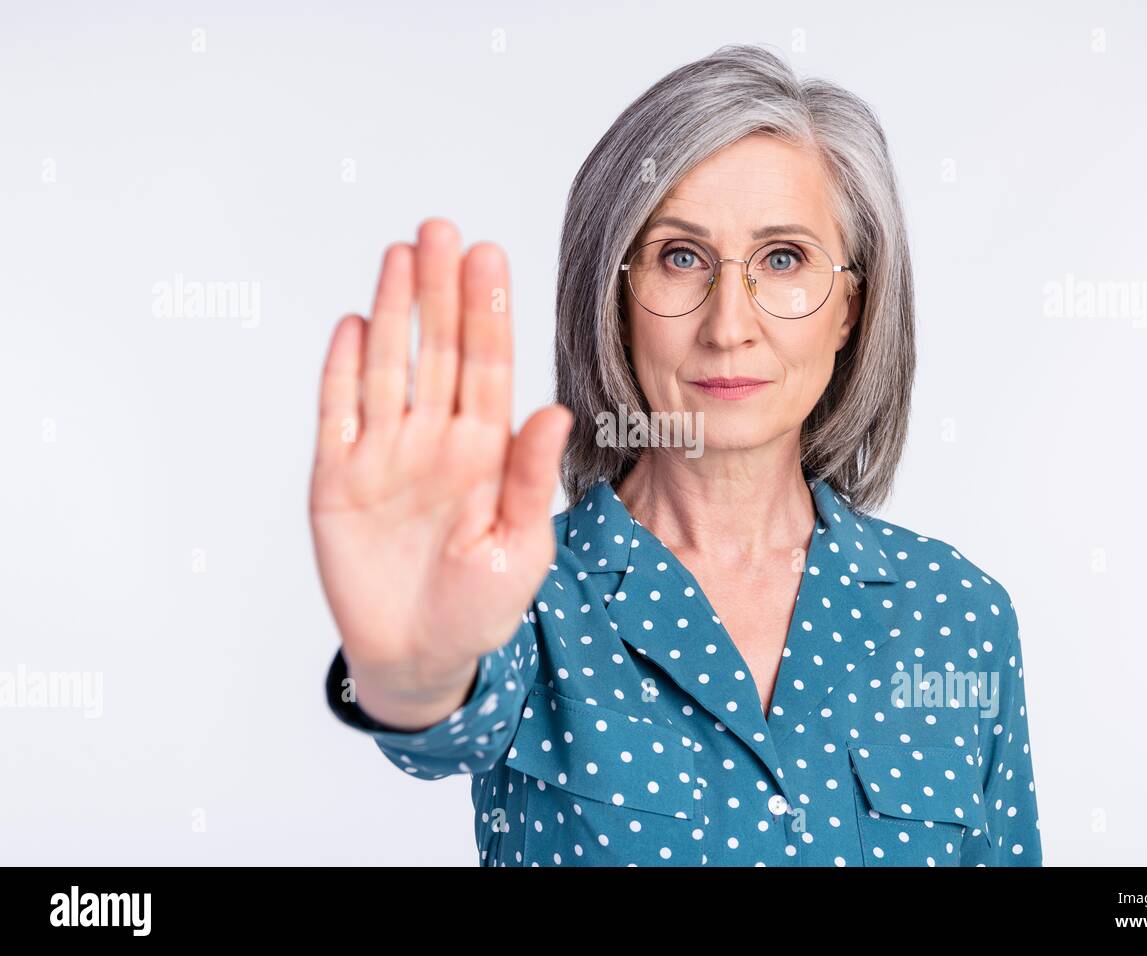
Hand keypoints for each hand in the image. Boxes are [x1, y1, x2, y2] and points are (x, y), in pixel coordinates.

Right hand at [309, 219, 571, 728]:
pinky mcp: (338, 476)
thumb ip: (531, 479)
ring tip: (400, 255)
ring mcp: (385, 454)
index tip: (489, 255)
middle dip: (440, 291)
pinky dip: (342, 370)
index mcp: (486, 451)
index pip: (488, 365)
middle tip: (441, 229)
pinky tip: (354, 323)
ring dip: (393, 312)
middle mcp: (437, 439)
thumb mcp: (522, 548)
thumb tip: (553, 411)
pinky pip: (339, 412)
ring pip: (389, 367)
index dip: (487, 311)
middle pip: (437, 350)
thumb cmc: (483, 607)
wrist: (421, 656)